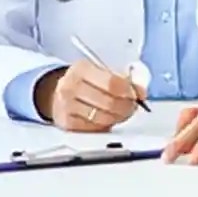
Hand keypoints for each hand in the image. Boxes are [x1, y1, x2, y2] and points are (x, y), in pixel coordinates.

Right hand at [33, 60, 147, 131]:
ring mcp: (67, 106)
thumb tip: (141, 91)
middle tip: (133, 105)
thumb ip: (121, 79)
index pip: (112, 82)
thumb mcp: (99, 71)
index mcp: (81, 69)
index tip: (136, 94)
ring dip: (118, 117)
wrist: (56, 93)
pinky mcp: (67, 123)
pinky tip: (108, 118)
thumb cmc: (82, 81)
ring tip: (122, 112)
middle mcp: (71, 86)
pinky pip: (95, 128)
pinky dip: (106, 124)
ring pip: (103, 117)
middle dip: (126, 106)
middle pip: (109, 102)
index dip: (128, 90)